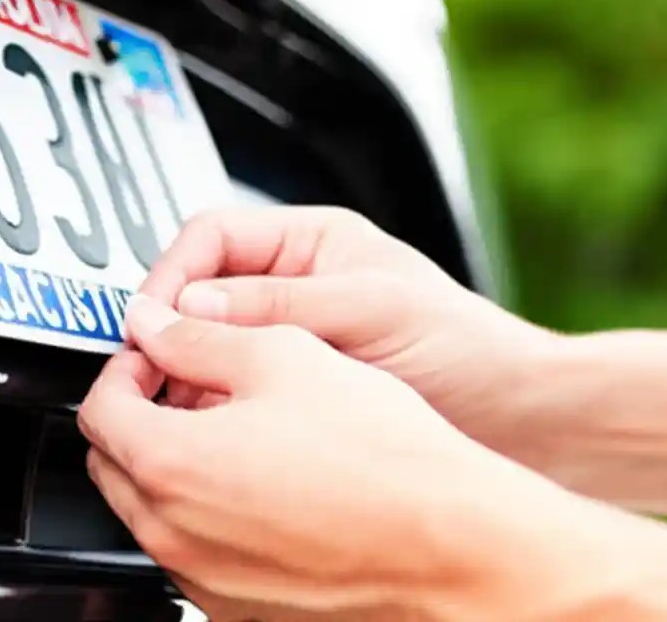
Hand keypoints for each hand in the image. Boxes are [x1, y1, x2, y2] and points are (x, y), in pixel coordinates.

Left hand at [78, 295, 601, 618]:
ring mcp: (205, 580)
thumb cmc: (383, 456)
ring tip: (236, 432)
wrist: (456, 546)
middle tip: (188, 386)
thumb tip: (154, 325)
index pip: (98, 406)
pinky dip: (207, 515)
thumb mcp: (282, 355)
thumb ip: (198, 337)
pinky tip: (264, 484)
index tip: (157, 353)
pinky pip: (196, 552)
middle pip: (114, 462)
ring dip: (172, 465)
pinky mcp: (239, 610)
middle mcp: (173, 535)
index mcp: (168, 464)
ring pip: (152, 511)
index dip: (125, 366)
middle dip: (139, 415)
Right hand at [137, 206, 561, 466]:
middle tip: (148, 366)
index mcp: (308, 244)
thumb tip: (187, 307)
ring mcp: (290, 343)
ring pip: (209, 346)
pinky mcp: (295, 393)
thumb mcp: (368, 308)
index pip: (209, 239)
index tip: (149, 319)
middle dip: (168, 327)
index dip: (170, 275)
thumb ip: (277, 304)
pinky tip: (208, 428)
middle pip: (199, 294)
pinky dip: (211, 406)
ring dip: (186, 369)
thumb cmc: (466, 348)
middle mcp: (291, 289)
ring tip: (173, 401)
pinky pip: (232, 391)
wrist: (519, 421)